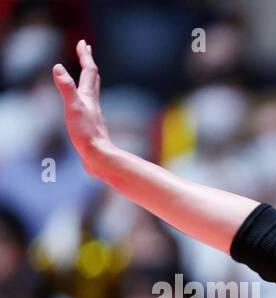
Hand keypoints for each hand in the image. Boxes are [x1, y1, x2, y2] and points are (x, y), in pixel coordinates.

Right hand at [52, 39, 113, 176]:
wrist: (99, 158)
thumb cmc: (86, 134)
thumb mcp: (73, 108)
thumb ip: (66, 88)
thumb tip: (58, 67)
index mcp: (88, 97)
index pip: (89, 71)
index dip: (85, 56)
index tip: (83, 42)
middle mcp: (93, 103)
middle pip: (93, 78)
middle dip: (88, 62)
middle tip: (85, 50)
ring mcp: (93, 114)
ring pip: (92, 92)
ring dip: (89, 79)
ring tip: (87, 73)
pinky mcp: (91, 125)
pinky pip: (88, 105)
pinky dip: (85, 97)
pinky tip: (84, 103)